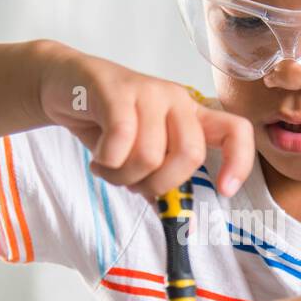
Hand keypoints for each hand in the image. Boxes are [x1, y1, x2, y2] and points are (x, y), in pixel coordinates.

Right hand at [35, 42, 253, 197]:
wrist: (61, 82)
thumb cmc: (105, 122)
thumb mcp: (138, 152)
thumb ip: (159, 180)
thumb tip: (178, 218)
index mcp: (191, 116)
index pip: (236, 131)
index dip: (239, 162)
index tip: (224, 191)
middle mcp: (176, 100)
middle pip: (190, 155)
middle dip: (157, 184)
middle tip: (132, 183)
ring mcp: (149, 91)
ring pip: (150, 154)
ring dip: (122, 175)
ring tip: (106, 167)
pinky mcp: (117, 89)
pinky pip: (122, 137)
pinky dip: (106, 161)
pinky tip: (98, 158)